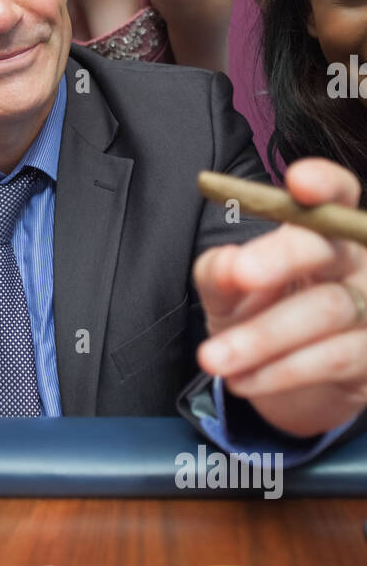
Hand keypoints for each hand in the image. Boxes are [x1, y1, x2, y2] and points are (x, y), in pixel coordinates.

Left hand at [194, 159, 366, 437]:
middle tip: (240, 275)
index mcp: (323, 232)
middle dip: (281, 258)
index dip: (323, 183)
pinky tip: (242, 379)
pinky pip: (332, 357)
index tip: (297, 181)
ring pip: (328, 310)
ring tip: (213, 358)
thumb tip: (226, 265)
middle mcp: (356, 263)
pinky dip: (280, 371)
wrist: (285, 384)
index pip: (337, 194)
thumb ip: (219, 274)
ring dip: (264, 337)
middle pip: (328, 250)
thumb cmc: (261, 316)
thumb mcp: (227, 294)